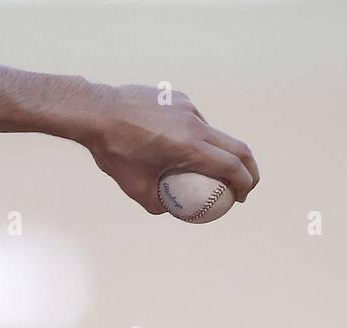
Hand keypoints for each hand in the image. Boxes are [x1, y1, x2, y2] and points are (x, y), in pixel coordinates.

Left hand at [82, 83, 259, 213]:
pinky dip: (194, 137)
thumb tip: (169, 210)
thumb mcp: (132, 185)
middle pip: (237, 147)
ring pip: (213, 133)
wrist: (98, 112)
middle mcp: (195, 124)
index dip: (244, 183)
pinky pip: (194, 121)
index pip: (231, 166)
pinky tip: (172, 144)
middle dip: (248, 168)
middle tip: (245, 185)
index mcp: (189, 147)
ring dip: (217, 152)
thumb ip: (154, 202)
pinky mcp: (180, 99)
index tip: (242, 197)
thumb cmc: (113, 151)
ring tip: (200, 167)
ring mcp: (189, 108)